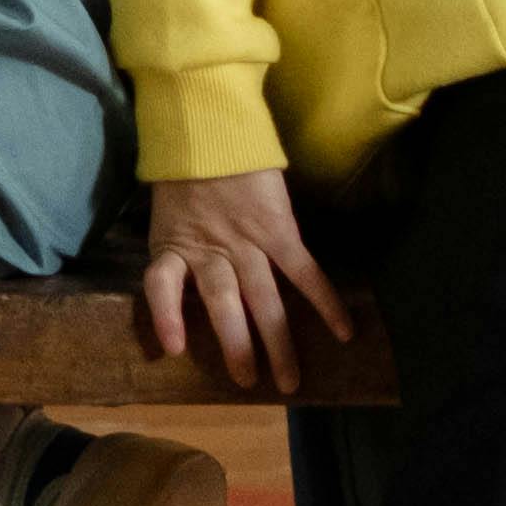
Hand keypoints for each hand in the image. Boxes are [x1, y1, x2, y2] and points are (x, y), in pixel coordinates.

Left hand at [141, 167, 355, 397]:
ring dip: (276, 341)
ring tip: (287, 378)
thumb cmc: (186, 168)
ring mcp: (247, 242)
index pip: (162, 286)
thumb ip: (176, 245)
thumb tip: (184, 279)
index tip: (174, 348)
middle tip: (248, 382)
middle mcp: (210, 250)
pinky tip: (343, 331)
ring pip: (263, 300)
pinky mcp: (278, 230)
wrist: (211, 123)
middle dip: (237, 347)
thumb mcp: (165, 210)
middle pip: (223, 306)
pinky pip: (303, 271)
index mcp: (174, 245)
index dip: (166, 317)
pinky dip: (323, 300)